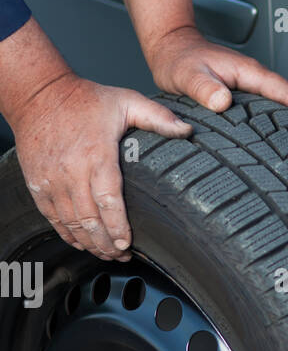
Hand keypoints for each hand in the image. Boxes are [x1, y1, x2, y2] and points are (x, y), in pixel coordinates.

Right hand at [11, 72, 191, 259]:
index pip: (109, 201)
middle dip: (107, 245)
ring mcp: (52, 180)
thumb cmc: (83, 99)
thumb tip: (187, 131)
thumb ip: (158, 117)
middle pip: (91, 220)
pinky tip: (83, 244)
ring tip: (107, 255)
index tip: (128, 244)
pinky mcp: (37, 185)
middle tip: (122, 256)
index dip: (118, 228)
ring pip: (72, 224)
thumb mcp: (126, 101)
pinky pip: (53, 218)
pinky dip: (68, 235)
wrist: (38, 95)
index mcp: (97, 155)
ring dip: (90, 244)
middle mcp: (72, 172)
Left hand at [144, 25, 287, 123]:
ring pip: (280, 105)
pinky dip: (276, 122)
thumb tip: (222, 102)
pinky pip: (267, 108)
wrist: (170, 48)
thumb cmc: (178, 60)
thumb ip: (204, 88)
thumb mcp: (187, 75)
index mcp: (248, 72)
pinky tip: (275, 139)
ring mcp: (250, 85)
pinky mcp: (244, 93)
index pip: (285, 91)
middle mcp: (253, 78)